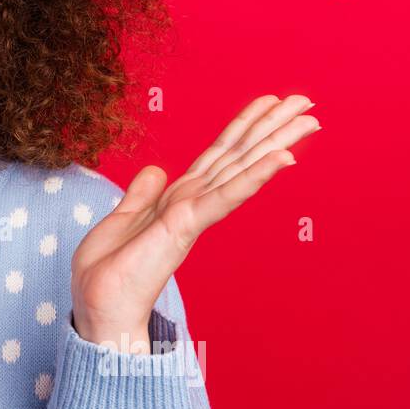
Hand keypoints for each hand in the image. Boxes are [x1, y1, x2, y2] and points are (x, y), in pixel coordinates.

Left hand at [71, 94, 319, 351]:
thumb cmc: (108, 273)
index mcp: (180, 198)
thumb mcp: (122, 219)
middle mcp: (194, 202)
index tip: (270, 100)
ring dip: (276, 141)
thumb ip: (142, 194)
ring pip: (241, 167)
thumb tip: (156, 170)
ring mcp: (195, 213)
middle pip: (239, 154)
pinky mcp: (187, 225)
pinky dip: (254, 175)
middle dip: (272, 126)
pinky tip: (282, 157)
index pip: (219, 155)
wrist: (100, 308)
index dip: (243, 125)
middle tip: (307, 100)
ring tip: (309, 119)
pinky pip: (226, 195)